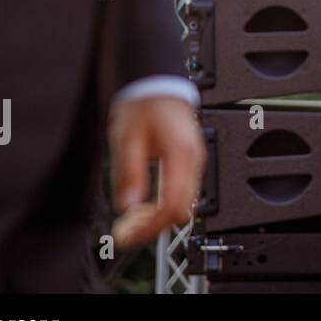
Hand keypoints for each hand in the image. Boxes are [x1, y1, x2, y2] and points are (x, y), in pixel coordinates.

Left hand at [108, 96, 205, 247]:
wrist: (158, 85)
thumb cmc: (144, 105)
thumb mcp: (126, 139)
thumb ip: (129, 174)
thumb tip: (128, 205)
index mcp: (181, 155)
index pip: (172, 205)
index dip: (150, 226)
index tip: (129, 235)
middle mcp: (194, 160)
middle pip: (181, 210)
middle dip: (153, 226)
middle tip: (126, 232)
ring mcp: (194, 162)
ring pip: (183, 204)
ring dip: (158, 217)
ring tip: (131, 220)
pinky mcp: (189, 162)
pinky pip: (181, 193)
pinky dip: (163, 205)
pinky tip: (143, 206)